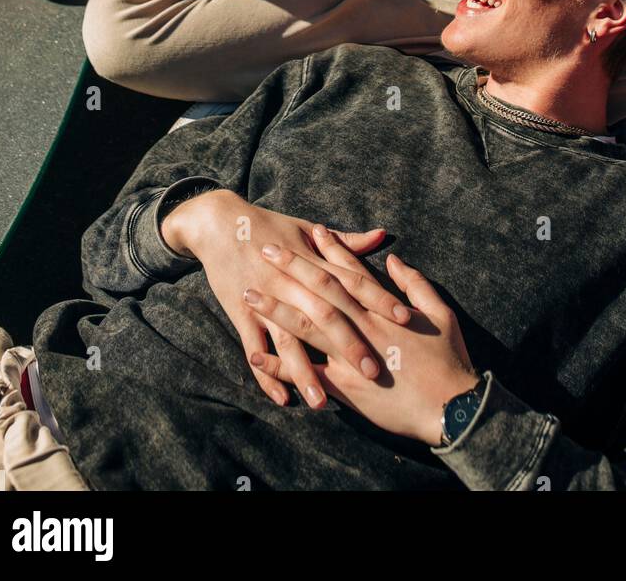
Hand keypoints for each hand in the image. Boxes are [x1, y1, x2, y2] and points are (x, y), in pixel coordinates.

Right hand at [162, 192, 409, 410]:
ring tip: (322, 402)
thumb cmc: (270, 225)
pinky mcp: (242, 314)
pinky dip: (267, 374)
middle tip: (375, 371)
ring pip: (288, 341)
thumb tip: (382, 236)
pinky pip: (255, 349)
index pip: (353, 283)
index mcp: (313, 262)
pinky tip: (282, 398)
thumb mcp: (307, 228)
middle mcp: (292, 284)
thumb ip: (346, 242)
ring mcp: (266, 301)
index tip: (405, 318)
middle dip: (350, 344)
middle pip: (325, 316)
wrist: (220, 224)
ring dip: (305, 372)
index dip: (379, 299)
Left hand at [246, 231, 479, 444]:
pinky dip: (280, 367)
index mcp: (385, 309)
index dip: (333, 249)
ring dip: (276, 310)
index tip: (312, 230)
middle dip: (292, 268)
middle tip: (266, 249)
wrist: (452, 409)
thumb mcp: (441, 314)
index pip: (353, 271)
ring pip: (307, 327)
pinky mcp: (346, 388)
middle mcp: (364, 327)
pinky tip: (255, 357)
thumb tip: (394, 260)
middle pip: (321, 291)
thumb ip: (416, 284)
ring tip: (249, 295)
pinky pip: (306, 373)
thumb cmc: (449, 360)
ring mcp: (352, 357)